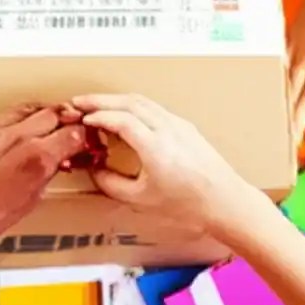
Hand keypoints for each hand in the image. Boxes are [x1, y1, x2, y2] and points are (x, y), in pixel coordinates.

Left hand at [0, 105, 86, 260]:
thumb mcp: (29, 201)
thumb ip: (46, 175)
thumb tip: (54, 163)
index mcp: (36, 158)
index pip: (74, 133)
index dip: (85, 137)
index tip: (87, 142)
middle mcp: (18, 138)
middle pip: (56, 114)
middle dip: (70, 121)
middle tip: (75, 131)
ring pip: (33, 108)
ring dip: (48, 114)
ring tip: (53, 127)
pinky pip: (11, 114)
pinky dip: (25, 117)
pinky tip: (26, 129)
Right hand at [72, 94, 254, 232]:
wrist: (225, 201)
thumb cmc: (187, 205)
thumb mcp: (141, 200)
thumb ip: (112, 184)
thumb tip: (95, 171)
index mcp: (155, 146)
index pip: (120, 120)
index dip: (98, 116)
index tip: (81, 119)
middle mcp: (167, 129)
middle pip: (129, 102)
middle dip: (101, 100)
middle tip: (79, 101)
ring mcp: (179, 125)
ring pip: (143, 101)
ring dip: (117, 100)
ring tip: (97, 104)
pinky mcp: (186, 127)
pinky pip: (154, 108)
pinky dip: (134, 105)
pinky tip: (125, 114)